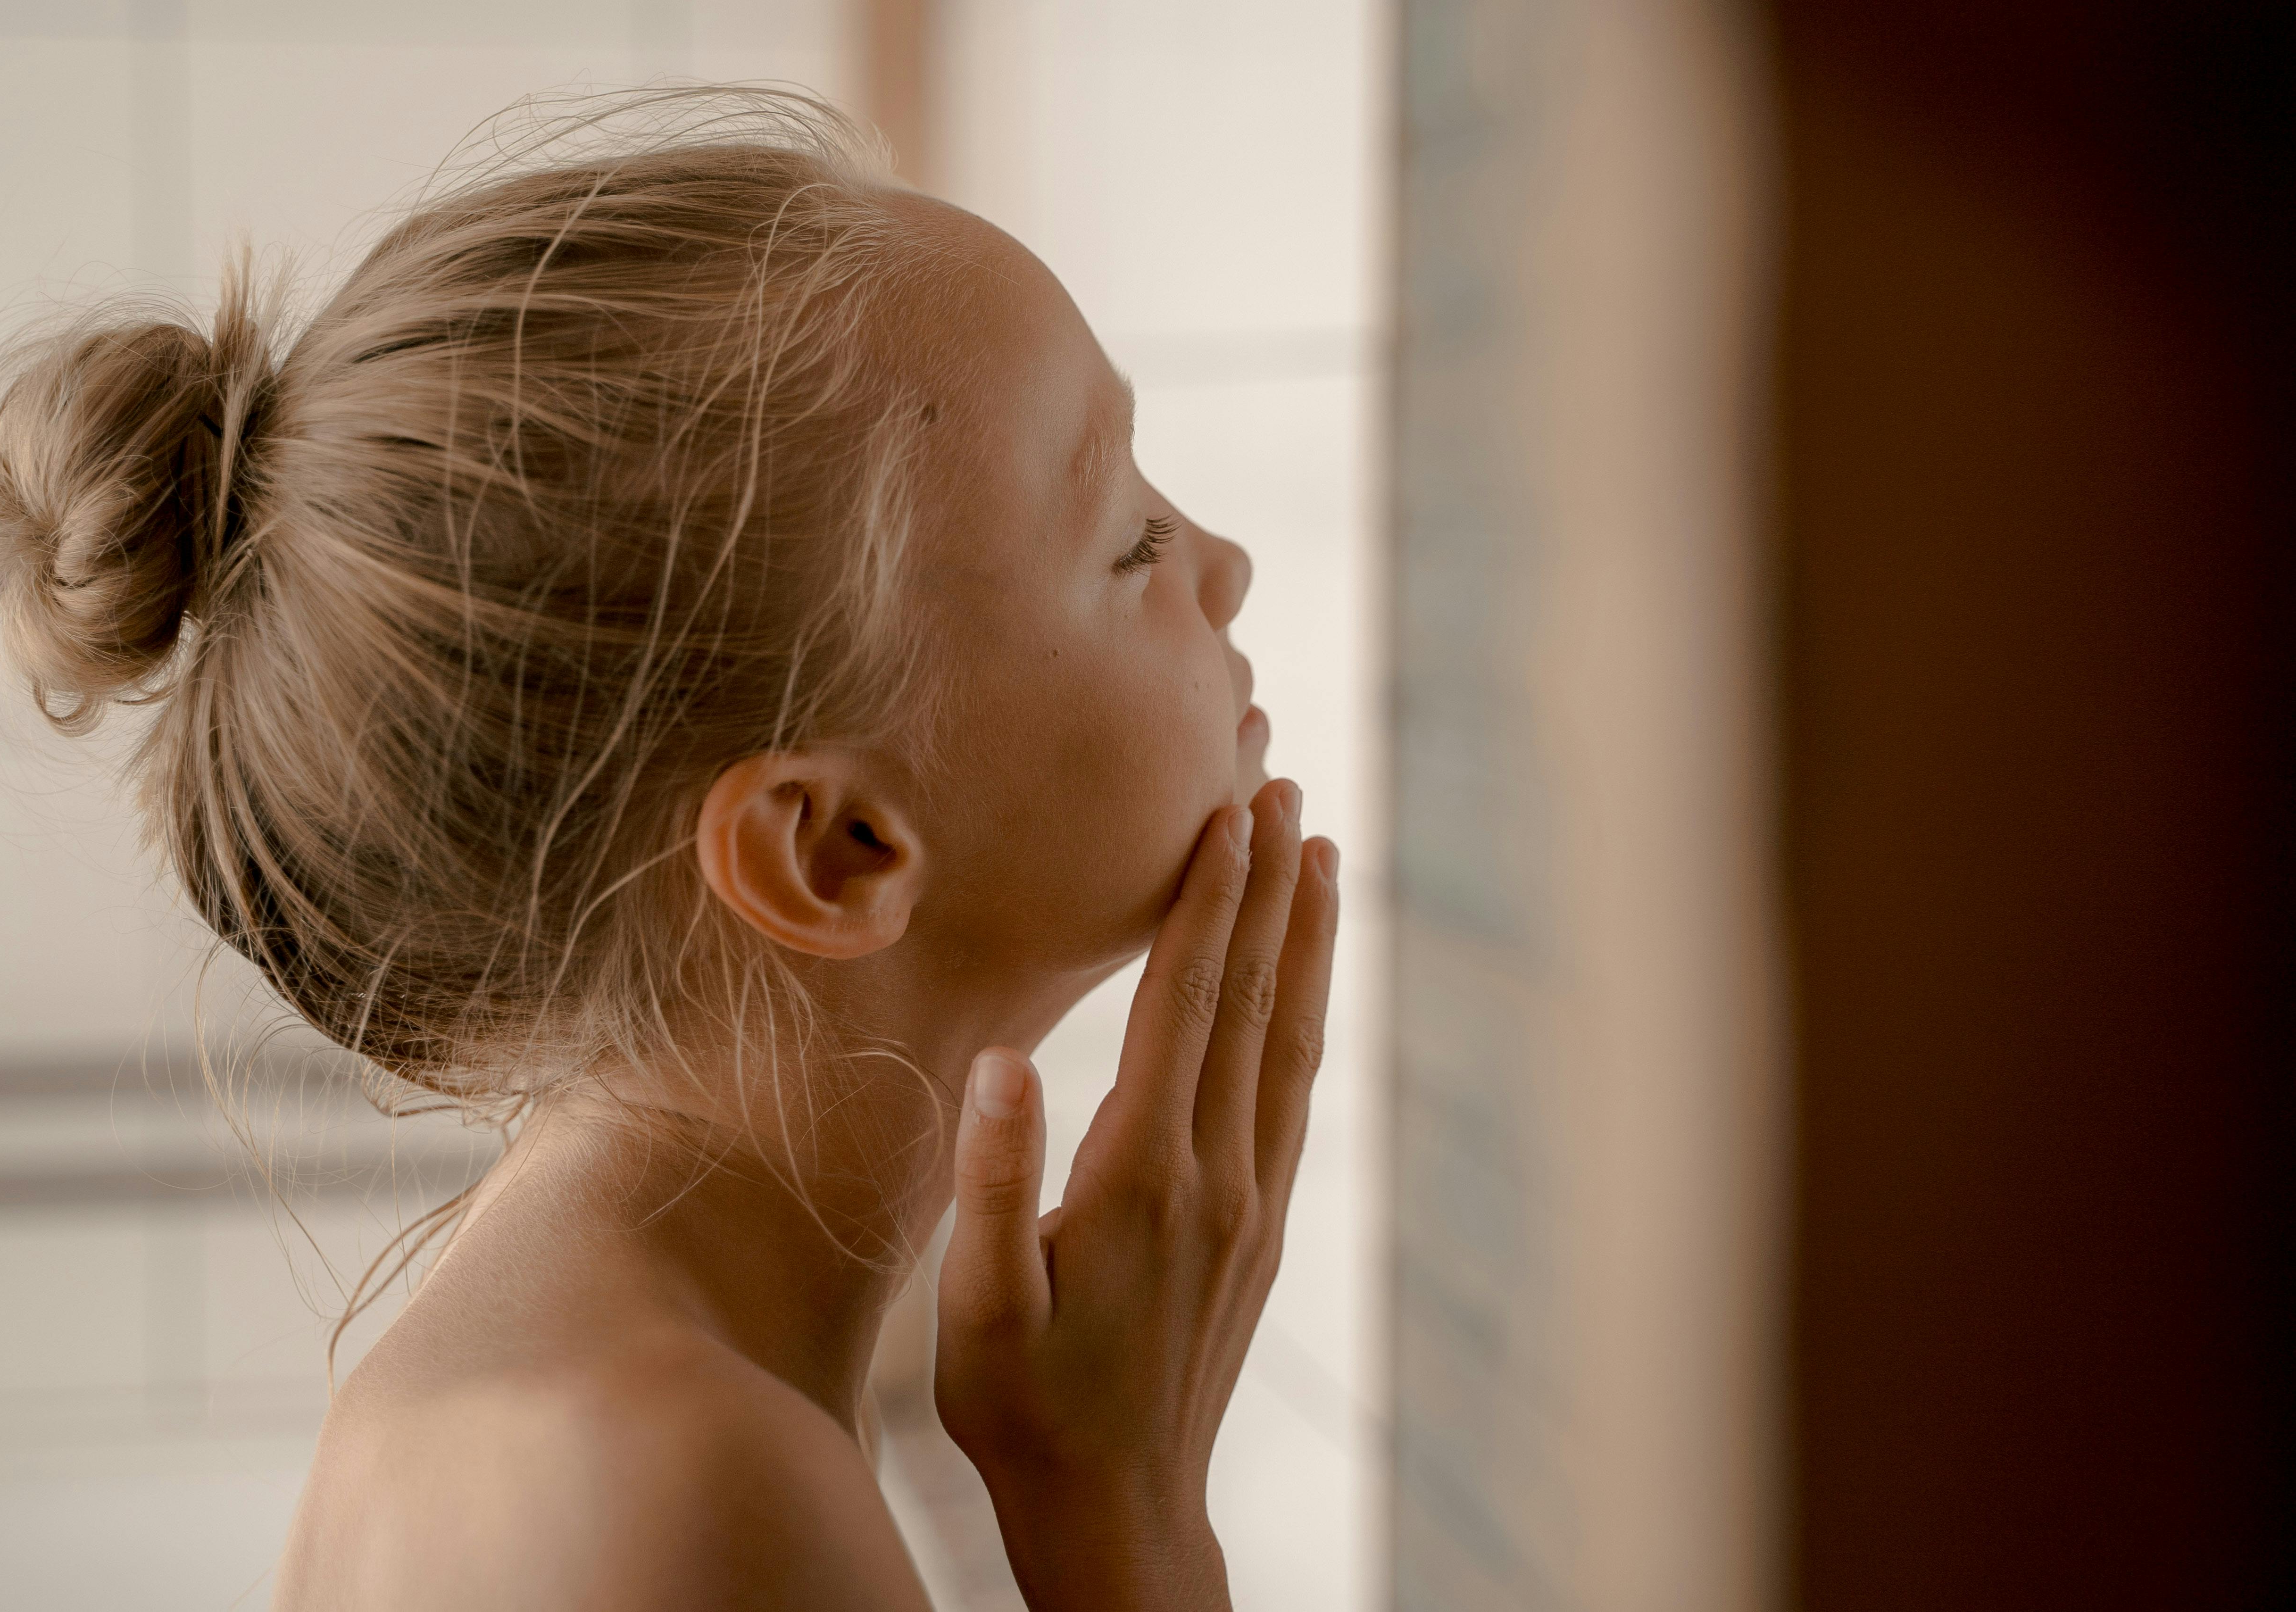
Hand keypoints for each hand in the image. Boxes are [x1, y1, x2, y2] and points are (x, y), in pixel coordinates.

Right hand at [933, 779, 1337, 1611]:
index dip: (1211, 903)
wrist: (1119, 1507)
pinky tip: (1301, 981)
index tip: (1233, 811)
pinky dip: (1303, 1013)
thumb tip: (1005, 1060)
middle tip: (1288, 787)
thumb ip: (993, 1184)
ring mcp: (1252, 1200)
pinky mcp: (1261, 1225)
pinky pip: (1295, 1090)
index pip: (1189, 1006)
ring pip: (1291, 1040)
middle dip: (1271, 889)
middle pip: (1256, 1001)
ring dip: (1304, 940)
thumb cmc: (1027, 1406)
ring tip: (1316, 854)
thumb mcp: (979, 1306)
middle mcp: (1219, 1176)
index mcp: (1145, 1177)